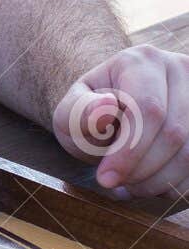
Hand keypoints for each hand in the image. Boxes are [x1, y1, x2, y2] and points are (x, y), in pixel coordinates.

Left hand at [52, 44, 188, 198]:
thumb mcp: (70, 114)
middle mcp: (179, 70)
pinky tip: (149, 184)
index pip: (148, 108)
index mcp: (142, 61)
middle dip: (142, 170)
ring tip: (130, 186)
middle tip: (116, 184)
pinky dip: (174, 183)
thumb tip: (105, 108)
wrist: (111, 118)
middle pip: (174, 133)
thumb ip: (80, 112)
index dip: (129, 151)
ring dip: (159, 181)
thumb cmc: (89, 116)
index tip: (106, 178)